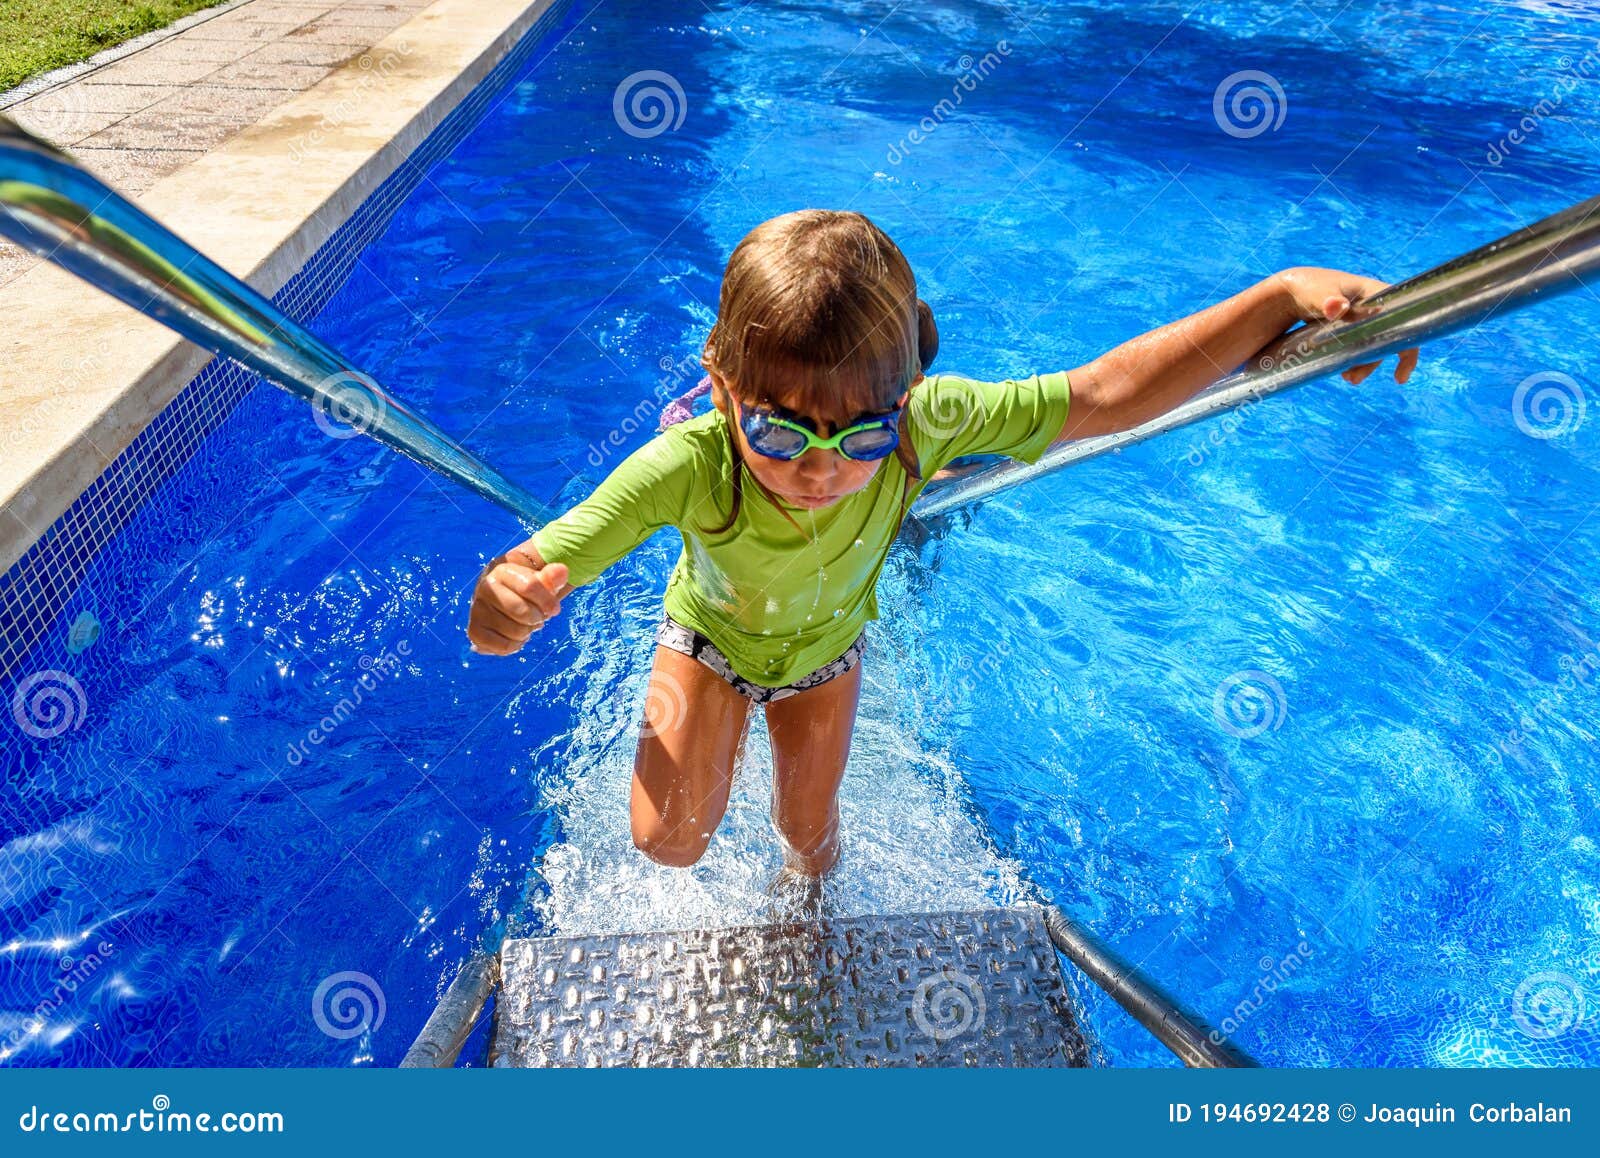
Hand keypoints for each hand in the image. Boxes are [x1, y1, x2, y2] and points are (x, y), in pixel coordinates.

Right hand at [466, 543, 568, 655]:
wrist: (503, 597)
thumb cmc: (526, 588)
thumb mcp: (541, 579)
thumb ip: (552, 576)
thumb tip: (561, 571)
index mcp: (502, 570)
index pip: (530, 586)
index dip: (548, 601)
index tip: (554, 608)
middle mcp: (485, 588)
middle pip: (522, 612)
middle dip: (538, 617)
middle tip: (537, 616)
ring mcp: (477, 610)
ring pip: (515, 631)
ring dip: (527, 631)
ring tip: (524, 623)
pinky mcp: (475, 631)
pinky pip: (503, 646)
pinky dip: (515, 645)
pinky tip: (514, 635)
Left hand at [1277, 266, 1419, 385]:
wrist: (1290, 293)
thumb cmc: (1307, 287)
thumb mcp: (1315, 292)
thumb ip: (1326, 299)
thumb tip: (1338, 308)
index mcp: (1372, 293)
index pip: (1399, 313)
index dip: (1408, 335)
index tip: (1404, 363)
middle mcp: (1371, 308)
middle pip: (1386, 335)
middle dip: (1375, 358)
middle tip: (1356, 378)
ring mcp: (1361, 321)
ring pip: (1371, 345)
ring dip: (1364, 364)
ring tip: (1349, 378)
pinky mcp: (1348, 332)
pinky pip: (1358, 348)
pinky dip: (1354, 361)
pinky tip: (1343, 372)